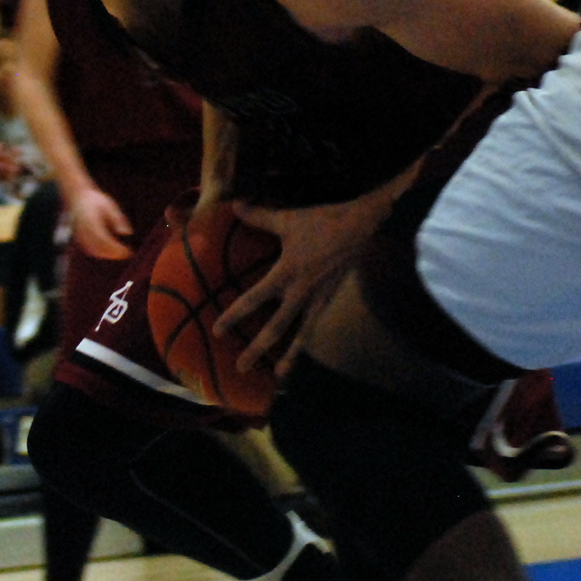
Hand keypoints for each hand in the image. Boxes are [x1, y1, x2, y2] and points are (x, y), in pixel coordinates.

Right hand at [70, 186, 133, 259]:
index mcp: (90, 220)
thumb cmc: (95, 200)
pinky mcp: (78, 238)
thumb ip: (117, 218)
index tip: (128, 250)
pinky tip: (110, 252)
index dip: (116, 247)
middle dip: (114, 253)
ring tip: (121, 254)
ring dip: (107, 254)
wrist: (76, 197)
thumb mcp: (109, 205)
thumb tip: (127, 233)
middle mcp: (83, 229)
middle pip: (99, 247)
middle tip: (127, 253)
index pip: (104, 239)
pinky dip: (100, 253)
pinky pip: (89, 249)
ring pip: (93, 250)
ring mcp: (79, 235)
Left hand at [217, 194, 390, 375]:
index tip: (218, 331)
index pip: (253, 299)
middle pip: (275, 328)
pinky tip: (299, 346)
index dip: (234, 316)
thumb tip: (235, 204)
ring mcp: (318, 299)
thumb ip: (259, 216)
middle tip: (240, 367)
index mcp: (286, 274)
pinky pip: (314, 323)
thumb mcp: (288, 219)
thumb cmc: (323, 222)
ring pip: (301, 334)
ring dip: (289, 356)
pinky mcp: (330, 298)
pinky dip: (305, 338)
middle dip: (256, 349)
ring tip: (279, 375)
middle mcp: (300, 293)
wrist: (362, 227)